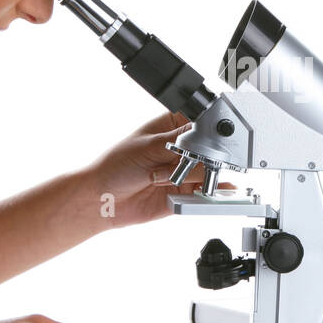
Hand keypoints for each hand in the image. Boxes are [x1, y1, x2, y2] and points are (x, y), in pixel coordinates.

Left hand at [81, 111, 232, 228]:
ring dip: (193, 176)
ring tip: (164, 180)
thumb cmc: (116, 167)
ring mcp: (185, 171)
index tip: (203, 140)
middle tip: (180, 163)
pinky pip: (206, 193)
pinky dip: (211, 192)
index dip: (207, 130)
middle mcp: (182, 149)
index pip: (201, 122)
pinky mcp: (185, 193)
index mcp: (172, 127)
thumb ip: (181, 141)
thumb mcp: (149, 146)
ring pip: (209, 171)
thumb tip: (207, 133)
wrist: (103, 200)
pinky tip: (219, 190)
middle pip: (210, 149)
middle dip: (198, 157)